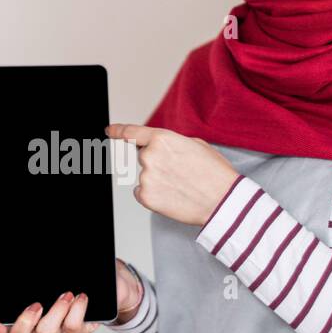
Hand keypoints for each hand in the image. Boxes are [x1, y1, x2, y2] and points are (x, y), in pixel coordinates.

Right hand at [0, 260, 141, 332]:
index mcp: (31, 313)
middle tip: (36, 306)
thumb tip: (37, 260)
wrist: (114, 286)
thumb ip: (47, 270)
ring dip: (56, 311)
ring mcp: (60, 329)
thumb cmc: (82, 276)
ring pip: (48, 331)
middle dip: (24, 322)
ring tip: (67, 294)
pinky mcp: (80, 330)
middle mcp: (42, 324)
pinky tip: (82, 298)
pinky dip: (77, 311)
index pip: (8, 325)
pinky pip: (74, 328)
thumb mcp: (59, 272)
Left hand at [106, 124, 237, 226]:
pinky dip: (155, 195)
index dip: (118, 131)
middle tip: (180, 173)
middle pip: (144, 157)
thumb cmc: (215, 173)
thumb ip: (172, 142)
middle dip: (158, 163)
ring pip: (146, 177)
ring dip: (159, 181)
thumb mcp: (197, 145)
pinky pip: (143, 193)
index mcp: (162, 139)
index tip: (109, 130)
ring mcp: (146, 177)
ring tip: (182, 186)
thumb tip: (162, 148)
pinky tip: (173, 196)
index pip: (131, 132)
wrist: (223, 202)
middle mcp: (149, 156)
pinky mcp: (145, 197)